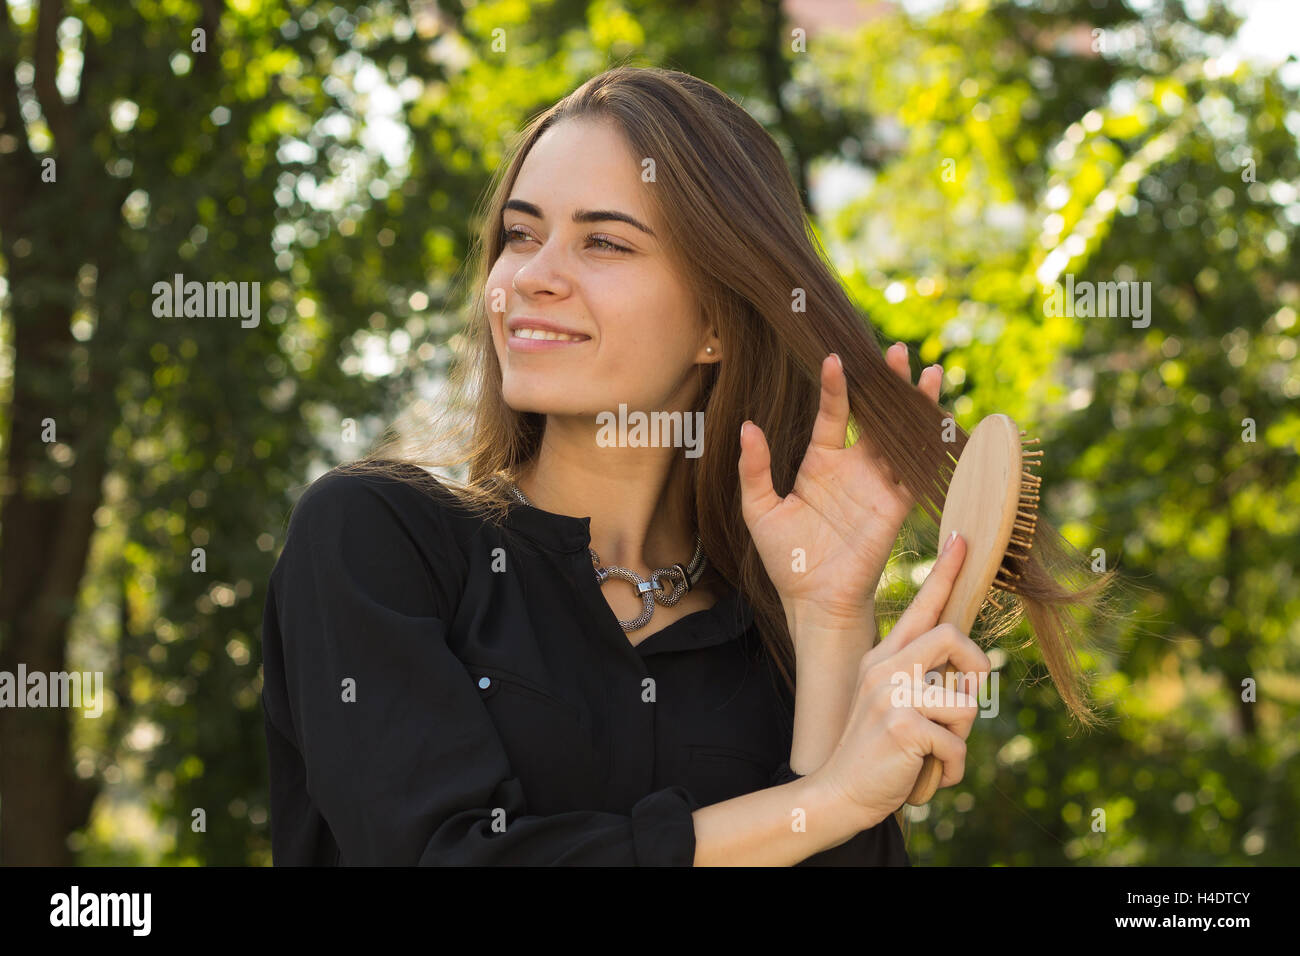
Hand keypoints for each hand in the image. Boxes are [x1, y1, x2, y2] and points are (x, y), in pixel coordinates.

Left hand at [738, 343, 944, 629]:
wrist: (812, 600)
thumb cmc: (785, 558)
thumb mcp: (759, 509)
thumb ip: (754, 469)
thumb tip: (747, 427)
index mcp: (820, 463)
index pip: (833, 415)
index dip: (835, 387)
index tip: (835, 359)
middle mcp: (854, 469)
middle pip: (875, 417)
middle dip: (887, 385)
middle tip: (897, 352)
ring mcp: (878, 486)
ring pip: (901, 437)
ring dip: (915, 407)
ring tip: (925, 372)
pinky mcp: (895, 507)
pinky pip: (915, 472)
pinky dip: (928, 447)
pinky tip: (937, 421)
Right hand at [809, 532, 990, 829]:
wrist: (839, 793)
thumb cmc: (877, 755)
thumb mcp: (895, 709)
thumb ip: (924, 686)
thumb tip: (968, 677)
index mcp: (883, 659)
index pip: (921, 607)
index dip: (945, 573)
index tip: (962, 539)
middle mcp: (884, 667)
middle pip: (953, 636)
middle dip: (975, 671)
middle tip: (963, 701)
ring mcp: (890, 694)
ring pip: (964, 702)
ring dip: (960, 740)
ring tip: (932, 756)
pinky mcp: (900, 725)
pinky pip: (956, 743)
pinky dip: (951, 771)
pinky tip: (926, 777)